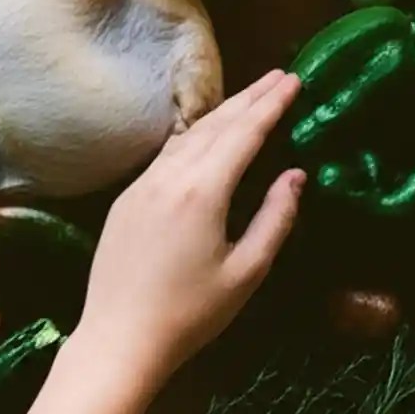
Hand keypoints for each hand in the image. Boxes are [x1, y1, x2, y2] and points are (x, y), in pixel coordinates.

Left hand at [77, 70, 306, 376]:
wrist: (119, 338)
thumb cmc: (190, 314)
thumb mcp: (246, 272)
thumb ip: (275, 219)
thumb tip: (295, 175)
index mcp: (202, 191)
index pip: (244, 134)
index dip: (271, 105)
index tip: (294, 81)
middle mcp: (169, 176)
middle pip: (215, 125)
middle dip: (249, 98)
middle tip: (278, 75)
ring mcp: (142, 185)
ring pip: (187, 136)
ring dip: (221, 113)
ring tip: (249, 97)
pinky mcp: (126, 200)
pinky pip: (165, 154)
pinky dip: (193, 135)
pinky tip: (203, 134)